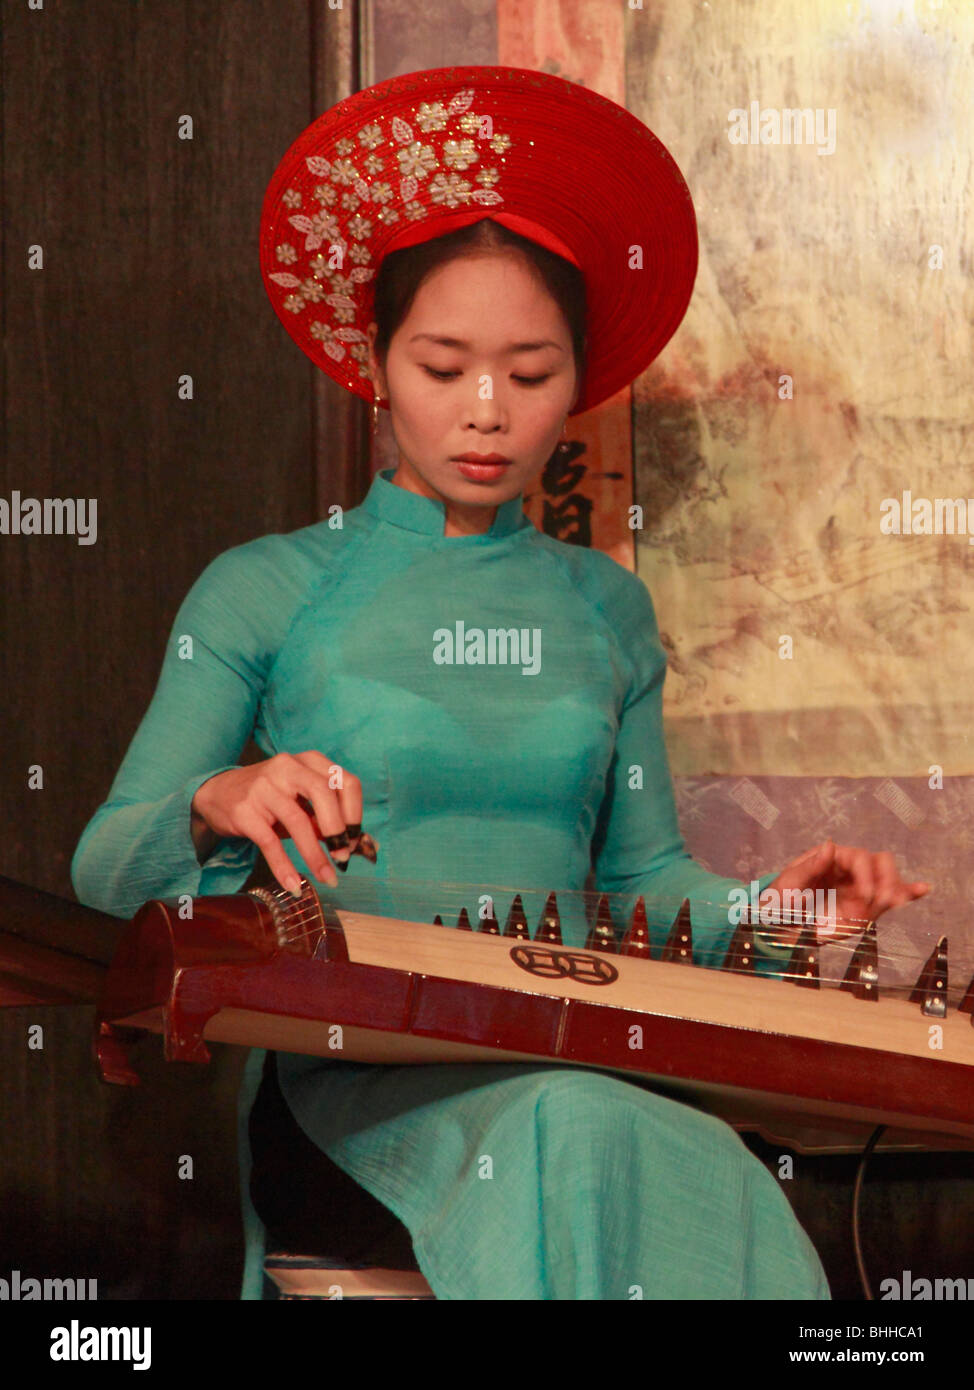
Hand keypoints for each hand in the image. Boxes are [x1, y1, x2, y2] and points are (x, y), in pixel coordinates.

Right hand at [191, 751, 364, 895]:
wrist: (217, 794)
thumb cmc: (270, 798)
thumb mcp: (301, 800)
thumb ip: (328, 817)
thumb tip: (361, 846)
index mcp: (309, 761)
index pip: (345, 782)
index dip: (355, 813)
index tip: (355, 840)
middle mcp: (287, 767)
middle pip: (324, 793)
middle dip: (339, 829)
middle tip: (343, 857)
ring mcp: (264, 787)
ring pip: (297, 821)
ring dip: (315, 855)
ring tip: (327, 877)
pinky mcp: (245, 810)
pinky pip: (269, 842)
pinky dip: (284, 867)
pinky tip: (293, 885)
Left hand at [759, 839, 930, 943]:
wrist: (780, 924)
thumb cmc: (781, 899)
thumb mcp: (789, 882)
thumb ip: (811, 865)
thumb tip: (831, 845)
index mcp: (832, 858)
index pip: (859, 857)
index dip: (866, 874)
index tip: (865, 896)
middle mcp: (849, 870)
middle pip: (879, 863)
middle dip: (886, 879)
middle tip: (882, 900)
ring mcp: (859, 887)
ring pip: (888, 879)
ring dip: (897, 888)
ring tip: (898, 901)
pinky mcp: (864, 907)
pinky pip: (889, 897)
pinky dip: (907, 892)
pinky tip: (922, 889)